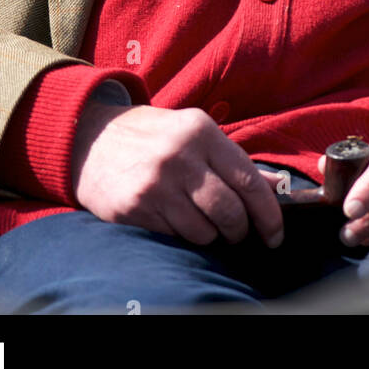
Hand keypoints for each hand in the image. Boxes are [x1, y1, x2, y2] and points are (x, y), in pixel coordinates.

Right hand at [71, 102, 283, 248]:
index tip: (275, 234)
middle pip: (229, 211)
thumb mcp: (194, 133)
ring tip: (201, 222)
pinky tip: (175, 219)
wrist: (90, 138)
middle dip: (239, 231)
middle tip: (237, 233)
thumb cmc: (153, 137)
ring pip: (203, 231)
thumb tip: (278, 186)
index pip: (248, 180)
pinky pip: (175, 237)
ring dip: (210, 235)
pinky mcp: (136, 207)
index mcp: (201, 131)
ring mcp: (156, 183)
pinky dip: (183, 236)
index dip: (268, 214)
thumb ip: (235, 160)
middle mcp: (180, 155)